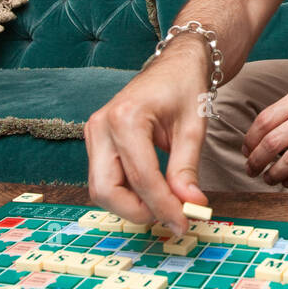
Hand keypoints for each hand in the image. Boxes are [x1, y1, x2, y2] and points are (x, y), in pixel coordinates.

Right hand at [84, 41, 210, 234]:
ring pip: (101, 189)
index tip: (183, 223)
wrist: (174, 65)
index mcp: (126, 118)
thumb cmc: (185, 88)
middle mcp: (101, 126)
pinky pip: (105, 178)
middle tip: (172, 216)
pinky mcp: (96, 141)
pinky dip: (127, 192)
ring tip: (166, 202)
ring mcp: (94, 133)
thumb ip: (187, 169)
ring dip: (132, 204)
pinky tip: (153, 191)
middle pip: (106, 190)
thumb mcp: (193, 128)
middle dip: (138, 211)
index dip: (163, 207)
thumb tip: (190, 205)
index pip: (141, 178)